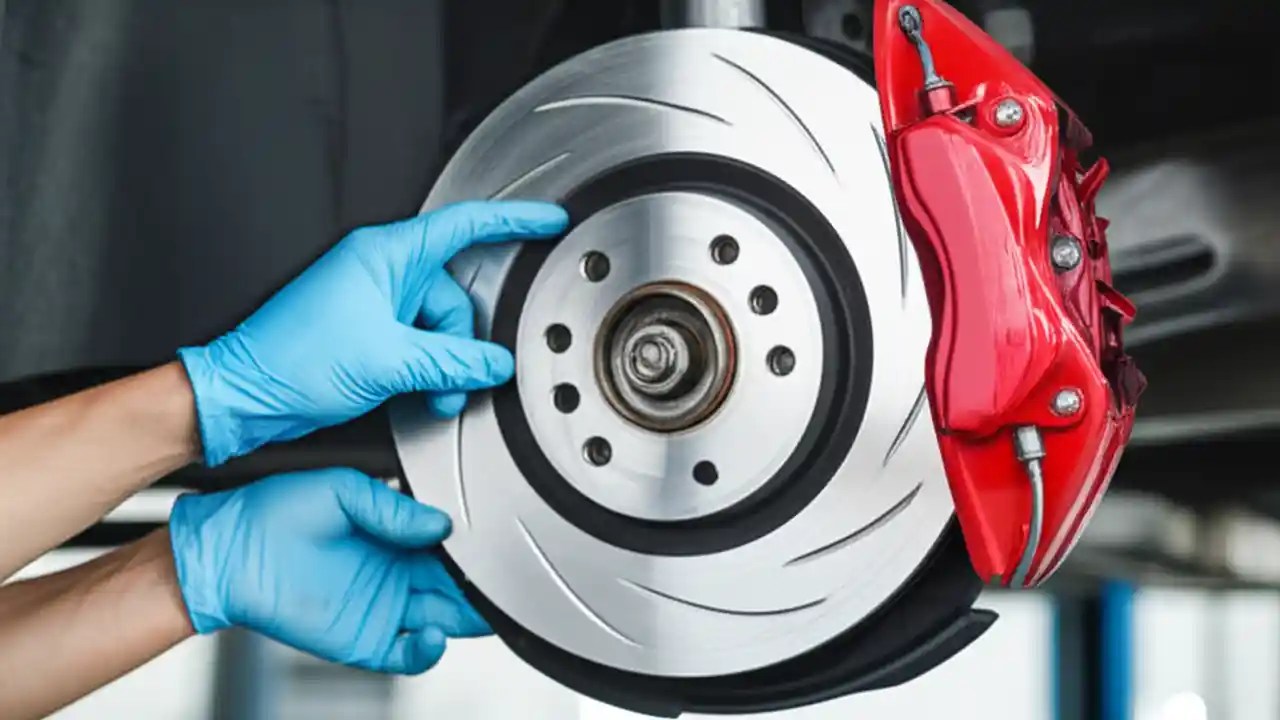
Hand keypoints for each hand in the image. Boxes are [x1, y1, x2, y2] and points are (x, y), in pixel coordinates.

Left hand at [168, 468, 488, 673]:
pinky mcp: (365, 640)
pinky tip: (433, 635)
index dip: (474, 545)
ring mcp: (383, 609)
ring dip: (467, 617)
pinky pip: (409, 656)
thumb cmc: (274, 513)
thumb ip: (392, 508)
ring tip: (481, 607)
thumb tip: (438, 524)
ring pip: (444, 620)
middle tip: (500, 578)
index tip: (492, 540)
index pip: (450, 544)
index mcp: (396, 534)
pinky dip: (429, 651)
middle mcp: (396, 573)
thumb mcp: (343, 490)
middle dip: (481, 584)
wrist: (230, 552)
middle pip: (457, 585)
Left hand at [179, 200, 567, 465]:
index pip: (463, 225)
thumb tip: (491, 364)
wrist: (246, 395)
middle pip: (455, 296)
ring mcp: (376, 305)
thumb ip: (451, 361)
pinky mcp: (370, 334)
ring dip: (444, 367)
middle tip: (462, 377)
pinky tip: (418, 394)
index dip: (513, 221)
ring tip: (430, 395)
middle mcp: (381, 274)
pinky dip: (426, 373)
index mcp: (384, 256)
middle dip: (464, 342)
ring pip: (440, 329)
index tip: (546, 220)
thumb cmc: (291, 361)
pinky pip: (418, 347)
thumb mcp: (388, 360)